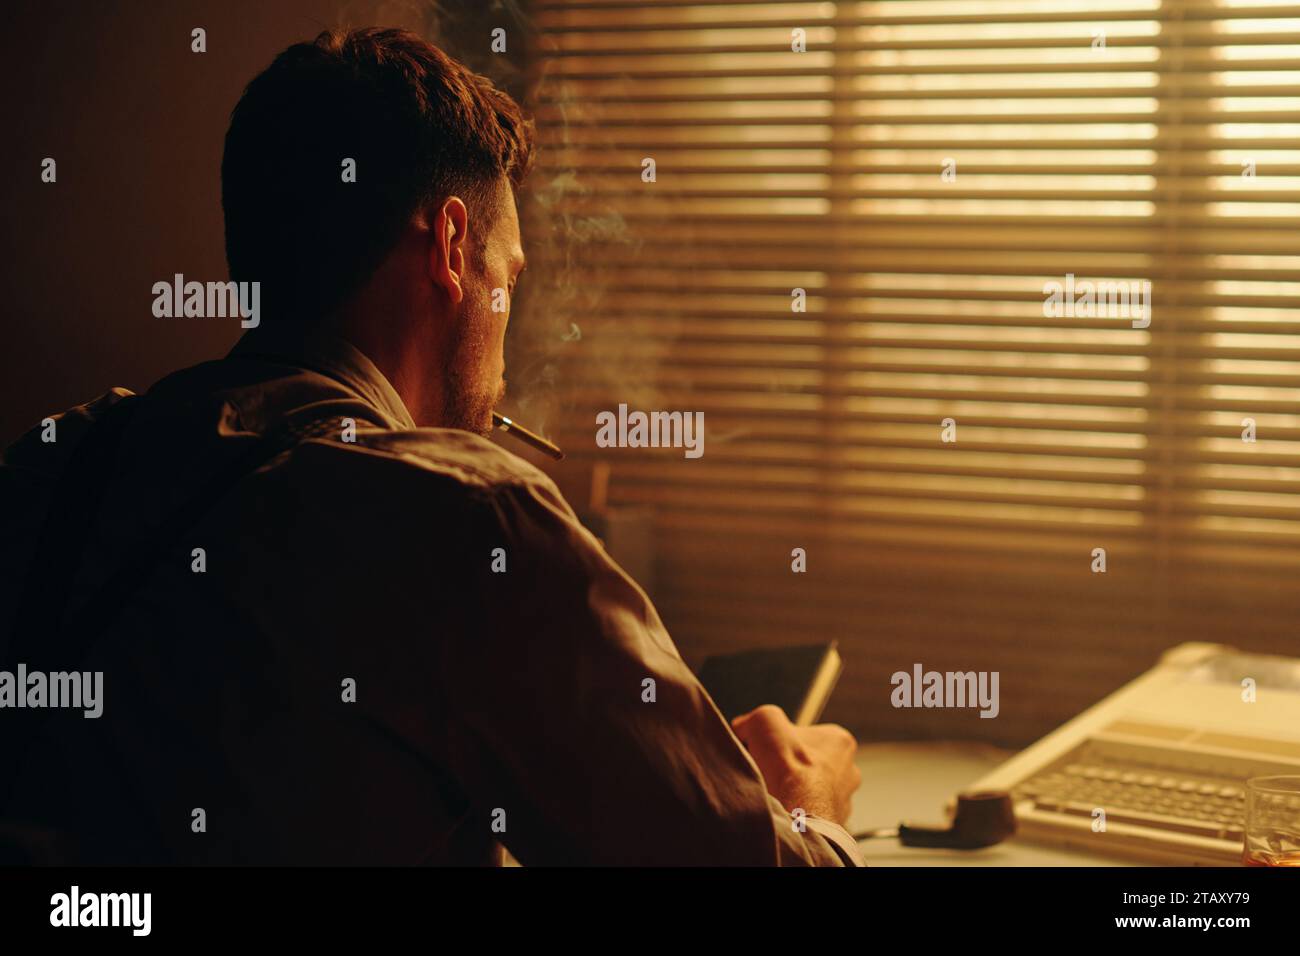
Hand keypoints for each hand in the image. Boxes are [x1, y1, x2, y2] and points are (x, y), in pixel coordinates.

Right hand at [731, 705, 861, 824]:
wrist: (795, 813)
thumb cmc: (787, 765)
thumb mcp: (764, 721)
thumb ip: (755, 718)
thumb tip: (743, 727)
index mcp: (839, 740)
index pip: (803, 735)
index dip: (779, 740)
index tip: (763, 748)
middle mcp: (849, 769)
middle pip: (808, 762)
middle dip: (786, 765)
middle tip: (765, 769)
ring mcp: (843, 799)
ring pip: (810, 789)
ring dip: (791, 789)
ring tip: (771, 791)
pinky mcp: (832, 824)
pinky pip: (809, 813)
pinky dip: (795, 811)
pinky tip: (781, 808)